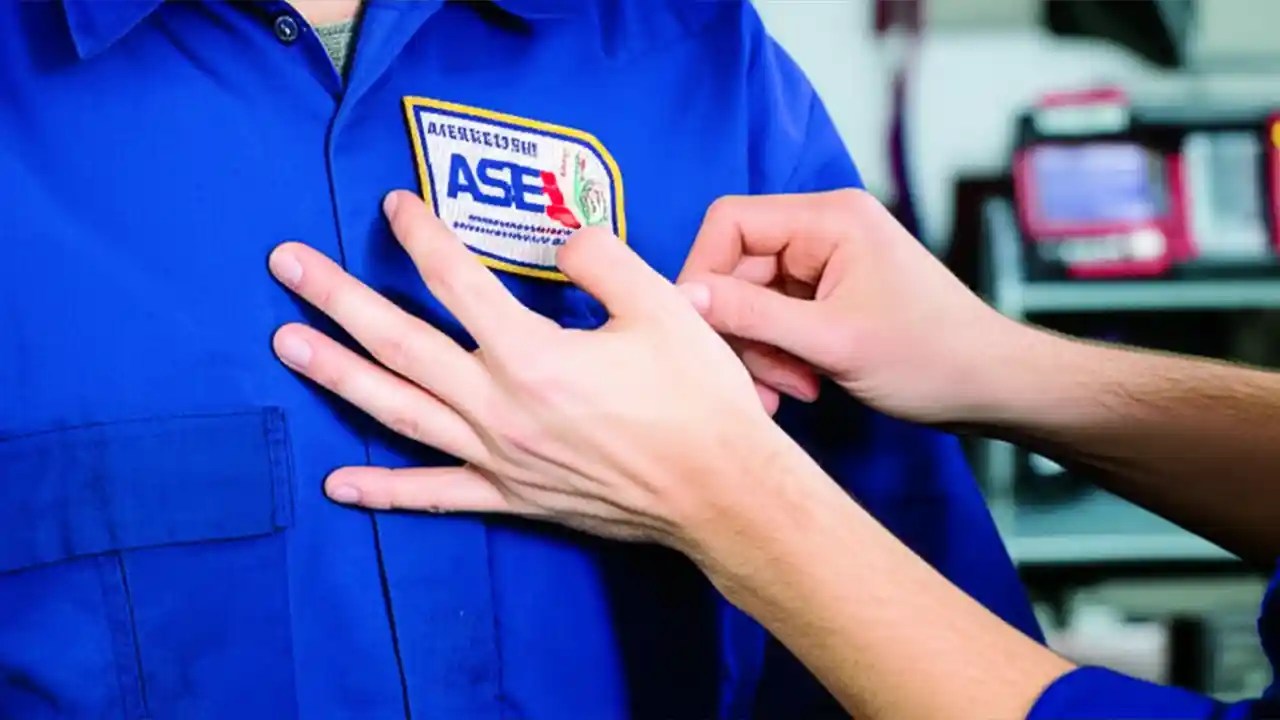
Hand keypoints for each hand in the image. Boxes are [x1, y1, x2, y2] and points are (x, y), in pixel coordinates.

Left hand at [268, 191, 792, 552]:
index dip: (420, 236)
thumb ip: (601, 260)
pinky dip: (385, 491)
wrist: (722, 492)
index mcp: (533, 353)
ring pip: (400, 411)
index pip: (457, 279)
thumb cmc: (697, 400)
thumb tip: (560, 244)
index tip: (394, 205)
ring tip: (288, 347)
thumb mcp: (661, 306)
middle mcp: (500, 406)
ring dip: (338, 376)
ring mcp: (498, 457)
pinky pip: (436, 494)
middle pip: (401, 342)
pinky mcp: (511, 496)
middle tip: (286, 266)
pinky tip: (339, 484)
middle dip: (337, 299)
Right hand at [678, 189, 1036, 424]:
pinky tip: (803, 386)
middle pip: (738, 267)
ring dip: (762, 351)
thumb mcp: (831, 341)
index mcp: (829, 218)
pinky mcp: (830, 295)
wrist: (992, 387)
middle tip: (764, 383)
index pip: (730, 223)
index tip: (702, 331)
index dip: (704, 273)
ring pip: (753, 300)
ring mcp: (827, 263)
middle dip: (742, 329)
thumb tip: (682, 297)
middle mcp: (824, 230)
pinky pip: (777, 318)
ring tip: (794, 390)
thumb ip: (752, 316)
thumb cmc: (930, 358)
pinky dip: (780, 355)